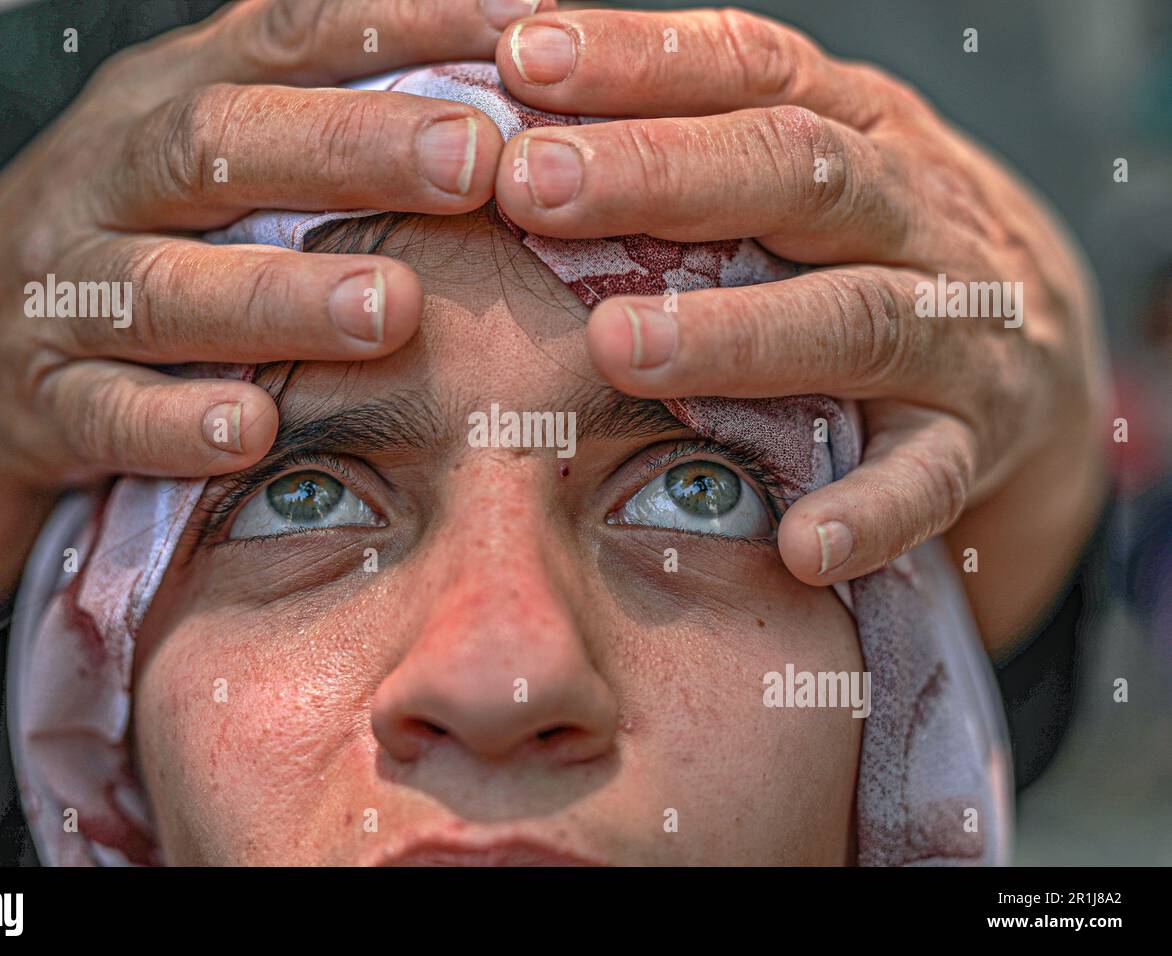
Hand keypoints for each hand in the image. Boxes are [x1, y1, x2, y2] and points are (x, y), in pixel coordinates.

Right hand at [0, 0, 553, 641]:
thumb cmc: (121, 248)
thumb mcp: (196, 159)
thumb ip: (305, 110)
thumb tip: (477, 51)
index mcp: (162, 108)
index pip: (282, 38)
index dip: (396, 21)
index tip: (517, 23)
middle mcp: (104, 182)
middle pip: (218, 143)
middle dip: (348, 148)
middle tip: (470, 159)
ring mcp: (61, 295)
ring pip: (164, 286)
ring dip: (279, 296)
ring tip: (390, 308)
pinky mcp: (41, 407)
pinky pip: (107, 416)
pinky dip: (177, 424)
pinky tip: (251, 427)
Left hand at [491, 7, 1109, 650]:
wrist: (1036, 337)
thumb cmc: (864, 239)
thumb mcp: (805, 158)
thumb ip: (692, 127)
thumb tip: (526, 71)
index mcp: (858, 124)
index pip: (751, 69)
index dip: (640, 59)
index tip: (522, 64)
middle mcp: (914, 211)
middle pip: (798, 174)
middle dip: (659, 175)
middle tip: (533, 187)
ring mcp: (954, 328)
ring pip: (857, 320)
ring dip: (737, 336)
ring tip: (617, 347)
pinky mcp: (976, 438)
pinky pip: (928, 478)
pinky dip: (869, 512)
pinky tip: (798, 543)